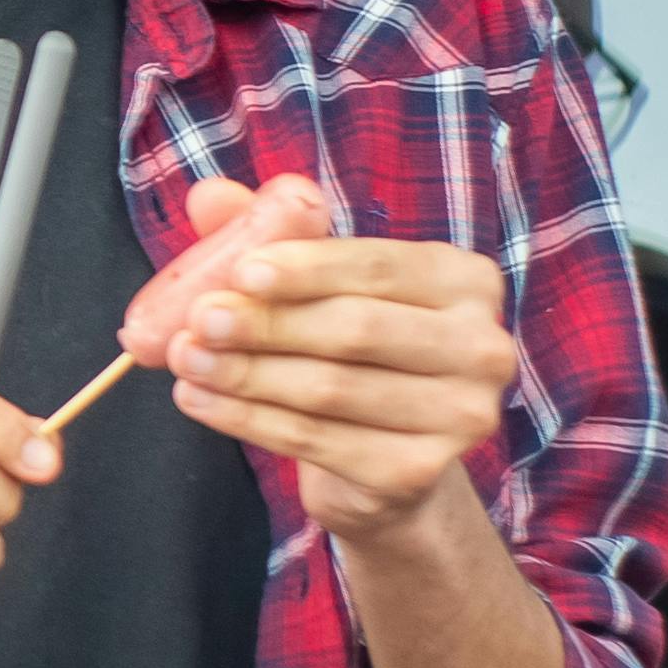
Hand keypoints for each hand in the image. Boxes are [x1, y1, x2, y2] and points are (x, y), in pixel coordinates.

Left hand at [154, 178, 520, 535]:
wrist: (386, 460)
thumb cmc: (354, 350)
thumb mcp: (321, 285)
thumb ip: (271, 233)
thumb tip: (209, 194)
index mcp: (466, 282)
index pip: (377, 267)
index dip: (305, 268)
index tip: (239, 272)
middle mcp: (483, 348)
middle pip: (355, 329)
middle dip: (266, 323)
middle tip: (197, 321)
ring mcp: (460, 416)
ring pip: (329, 389)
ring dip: (245, 373)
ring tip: (185, 360)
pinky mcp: (419, 473)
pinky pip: (315, 440)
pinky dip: (247, 419)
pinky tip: (199, 400)